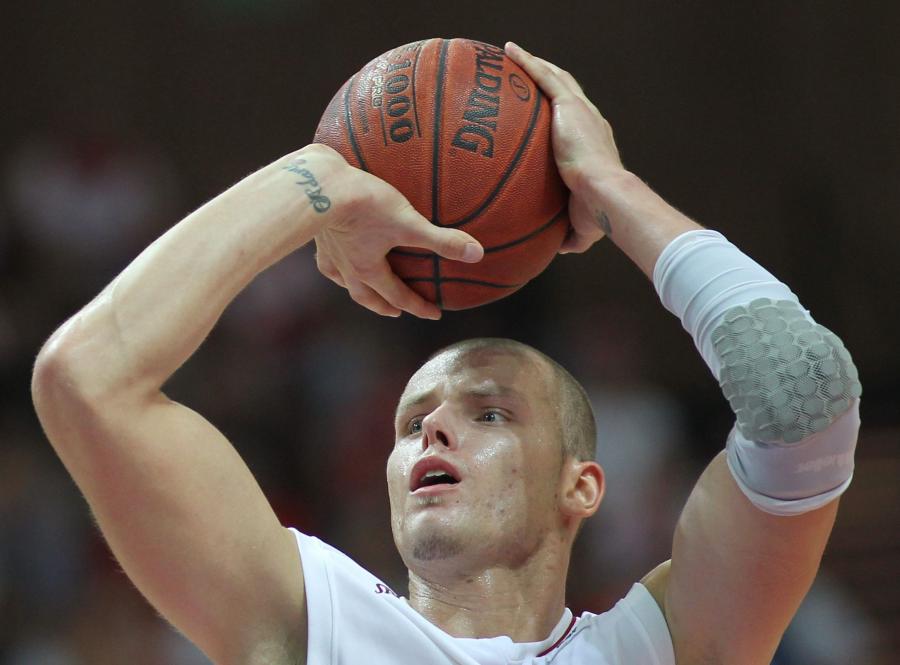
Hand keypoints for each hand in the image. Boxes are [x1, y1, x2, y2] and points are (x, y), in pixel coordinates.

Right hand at [298, 145, 483, 318]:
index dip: (418, 306)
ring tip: (363, 288)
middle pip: (367, 296)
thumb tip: (477, 254)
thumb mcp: (409, 222)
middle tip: (397, 312)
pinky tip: (336, 253)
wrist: (317, 185)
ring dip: (357, 289)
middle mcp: (347, 268)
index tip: (434, 314)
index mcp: (368, 269)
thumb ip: (442, 239)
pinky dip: (335, 263)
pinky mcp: (317, 234)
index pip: (398, 295)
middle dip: (384, 306)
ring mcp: (330, 252)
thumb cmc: (364, 204)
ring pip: (344, 281)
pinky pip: (326, 257)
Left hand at [505, 42, 626, 253]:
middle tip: (525, 80)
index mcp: (594, 145)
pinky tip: (508, 51)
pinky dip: (527, 62)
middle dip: (548, 84)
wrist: (606, 196)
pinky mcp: (571, 106)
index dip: (561, 118)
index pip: (575, 126)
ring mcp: (581, 111)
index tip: (545, 118)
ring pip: (556, 78)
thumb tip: (556, 247)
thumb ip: (567, 233)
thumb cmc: (597, 214)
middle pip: (566, 94)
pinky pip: (544, 76)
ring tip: (512, 55)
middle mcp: (590, 122)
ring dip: (535, 65)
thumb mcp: (580, 228)